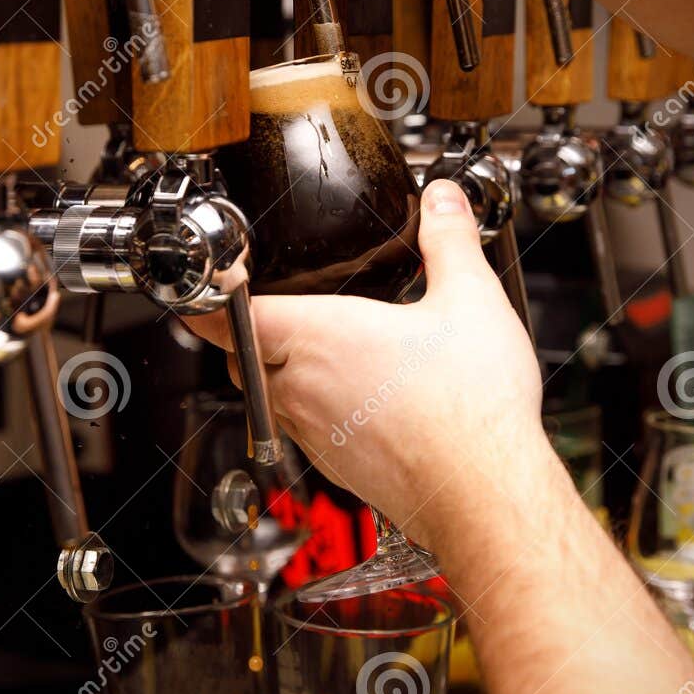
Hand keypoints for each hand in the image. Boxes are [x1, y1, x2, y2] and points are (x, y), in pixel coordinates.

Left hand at [189, 180, 554, 551]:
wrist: (482, 493)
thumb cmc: (470, 411)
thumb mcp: (470, 299)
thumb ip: (449, 239)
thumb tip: (443, 200)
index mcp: (317, 338)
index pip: (230, 317)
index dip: (210, 297)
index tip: (211, 283)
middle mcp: (301, 390)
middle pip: (243, 357)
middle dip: (250, 332)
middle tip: (276, 306)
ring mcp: (315, 434)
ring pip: (272, 397)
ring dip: (284, 372)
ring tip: (329, 350)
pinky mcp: (336, 467)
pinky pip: (304, 430)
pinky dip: (316, 409)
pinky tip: (364, 398)